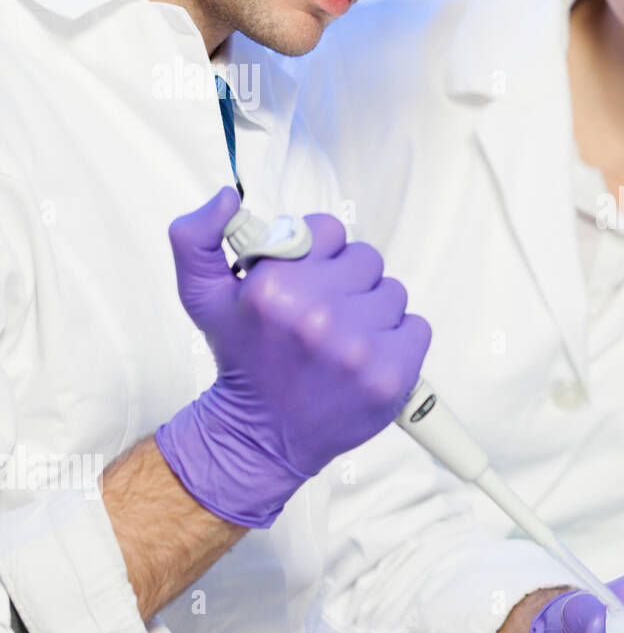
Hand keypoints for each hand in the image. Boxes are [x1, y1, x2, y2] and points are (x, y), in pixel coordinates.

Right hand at [155, 188, 430, 527]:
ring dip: (372, 312)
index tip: (306, 278)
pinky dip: (398, 340)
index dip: (320, 253)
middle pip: (366, 260)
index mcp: (276, 286)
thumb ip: (197, 237)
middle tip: (321, 314)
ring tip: (342, 339)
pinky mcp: (391, 374)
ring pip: (393, 293)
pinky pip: (417, 327)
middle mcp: (318, 314)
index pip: (331, 230)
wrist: (260, 436)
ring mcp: (358, 347)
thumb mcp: (201, 295)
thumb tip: (228, 196)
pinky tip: (366, 357)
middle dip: (346, 282)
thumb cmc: (241, 360)